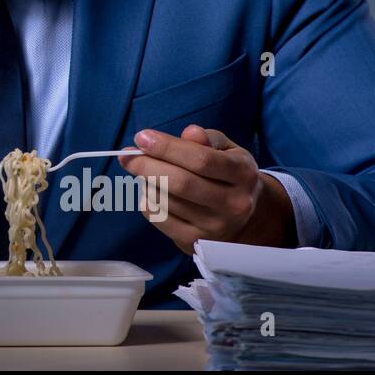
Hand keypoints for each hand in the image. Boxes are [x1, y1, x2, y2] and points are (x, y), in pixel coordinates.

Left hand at [119, 124, 295, 253]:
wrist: (248, 219)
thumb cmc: (229, 175)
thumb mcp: (227, 150)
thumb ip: (208, 138)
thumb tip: (189, 132)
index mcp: (242, 174)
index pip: (201, 160)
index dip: (167, 147)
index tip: (141, 137)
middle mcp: (233, 204)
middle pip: (180, 183)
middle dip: (146, 165)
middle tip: (126, 154)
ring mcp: (214, 227)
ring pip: (166, 201)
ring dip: (146, 182)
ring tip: (143, 171)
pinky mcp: (196, 242)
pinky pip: (159, 219)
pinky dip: (147, 201)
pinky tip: (150, 191)